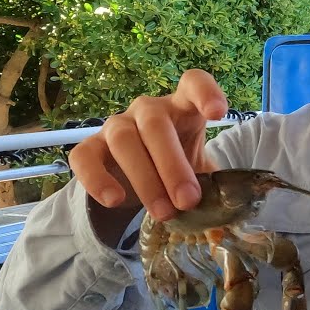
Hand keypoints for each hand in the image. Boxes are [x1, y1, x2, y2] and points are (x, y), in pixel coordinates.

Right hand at [68, 69, 229, 221]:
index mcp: (183, 108)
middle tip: (188, 201)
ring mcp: (116, 126)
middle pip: (156, 124)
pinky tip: (115, 200)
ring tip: (163, 213)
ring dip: (144, 179)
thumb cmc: (178, 171)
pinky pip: (84, 157)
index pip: (193, 83)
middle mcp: (148, 110)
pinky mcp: (90, 148)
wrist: (142, 184)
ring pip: (123, 139)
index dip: (205, 92)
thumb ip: (217, 192)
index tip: (217, 114)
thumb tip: (225, 226)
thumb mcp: (202, 177)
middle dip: (173, 165)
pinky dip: (98, 179)